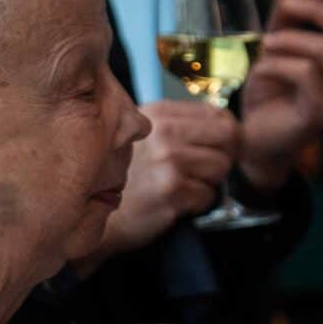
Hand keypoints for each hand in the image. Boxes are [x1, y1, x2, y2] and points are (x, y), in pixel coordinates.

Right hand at [91, 100, 237, 261]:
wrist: (93, 210)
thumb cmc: (126, 175)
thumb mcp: (144, 135)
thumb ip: (179, 125)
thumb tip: (225, 122)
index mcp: (160, 113)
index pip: (219, 115)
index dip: (226, 135)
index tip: (217, 148)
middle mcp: (164, 133)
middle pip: (229, 137)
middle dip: (223, 156)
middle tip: (205, 171)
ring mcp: (168, 161)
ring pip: (221, 168)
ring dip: (208, 183)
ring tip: (183, 186)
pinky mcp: (171, 191)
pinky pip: (208, 197)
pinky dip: (196, 204)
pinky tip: (174, 201)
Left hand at [239, 0, 322, 190]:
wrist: (254, 142)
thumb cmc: (268, 95)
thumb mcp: (275, 48)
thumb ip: (286, 19)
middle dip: (316, 8)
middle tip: (286, 4)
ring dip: (289, 39)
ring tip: (265, 46)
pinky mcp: (321, 114)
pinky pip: (307, 73)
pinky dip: (279, 63)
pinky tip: (262, 69)